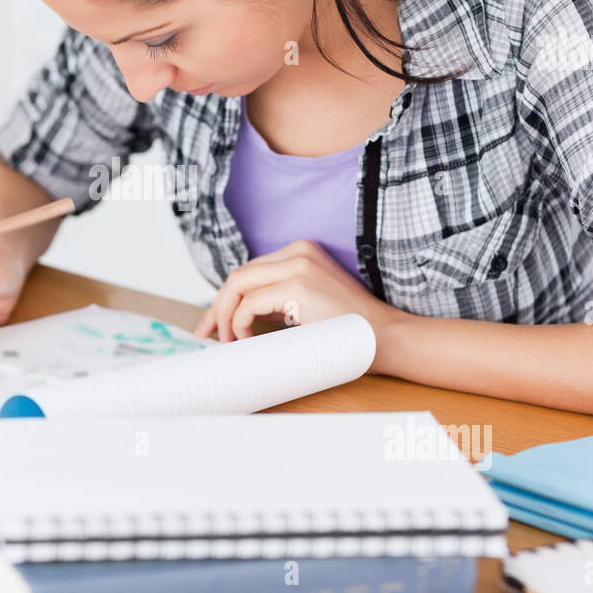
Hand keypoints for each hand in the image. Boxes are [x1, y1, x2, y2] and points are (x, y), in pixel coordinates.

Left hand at [194, 239, 407, 343]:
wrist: (385, 338)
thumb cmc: (348, 330)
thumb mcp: (306, 306)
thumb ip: (277, 302)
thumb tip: (236, 318)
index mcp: (301, 251)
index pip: (250, 270)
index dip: (226, 297)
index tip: (214, 323)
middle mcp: (298, 251)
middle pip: (239, 274)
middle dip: (216, 306)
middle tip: (207, 333)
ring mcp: (299, 265)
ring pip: (238, 284)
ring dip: (224, 315)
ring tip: (226, 341)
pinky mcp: (299, 286)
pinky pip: (249, 302)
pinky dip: (238, 322)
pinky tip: (243, 339)